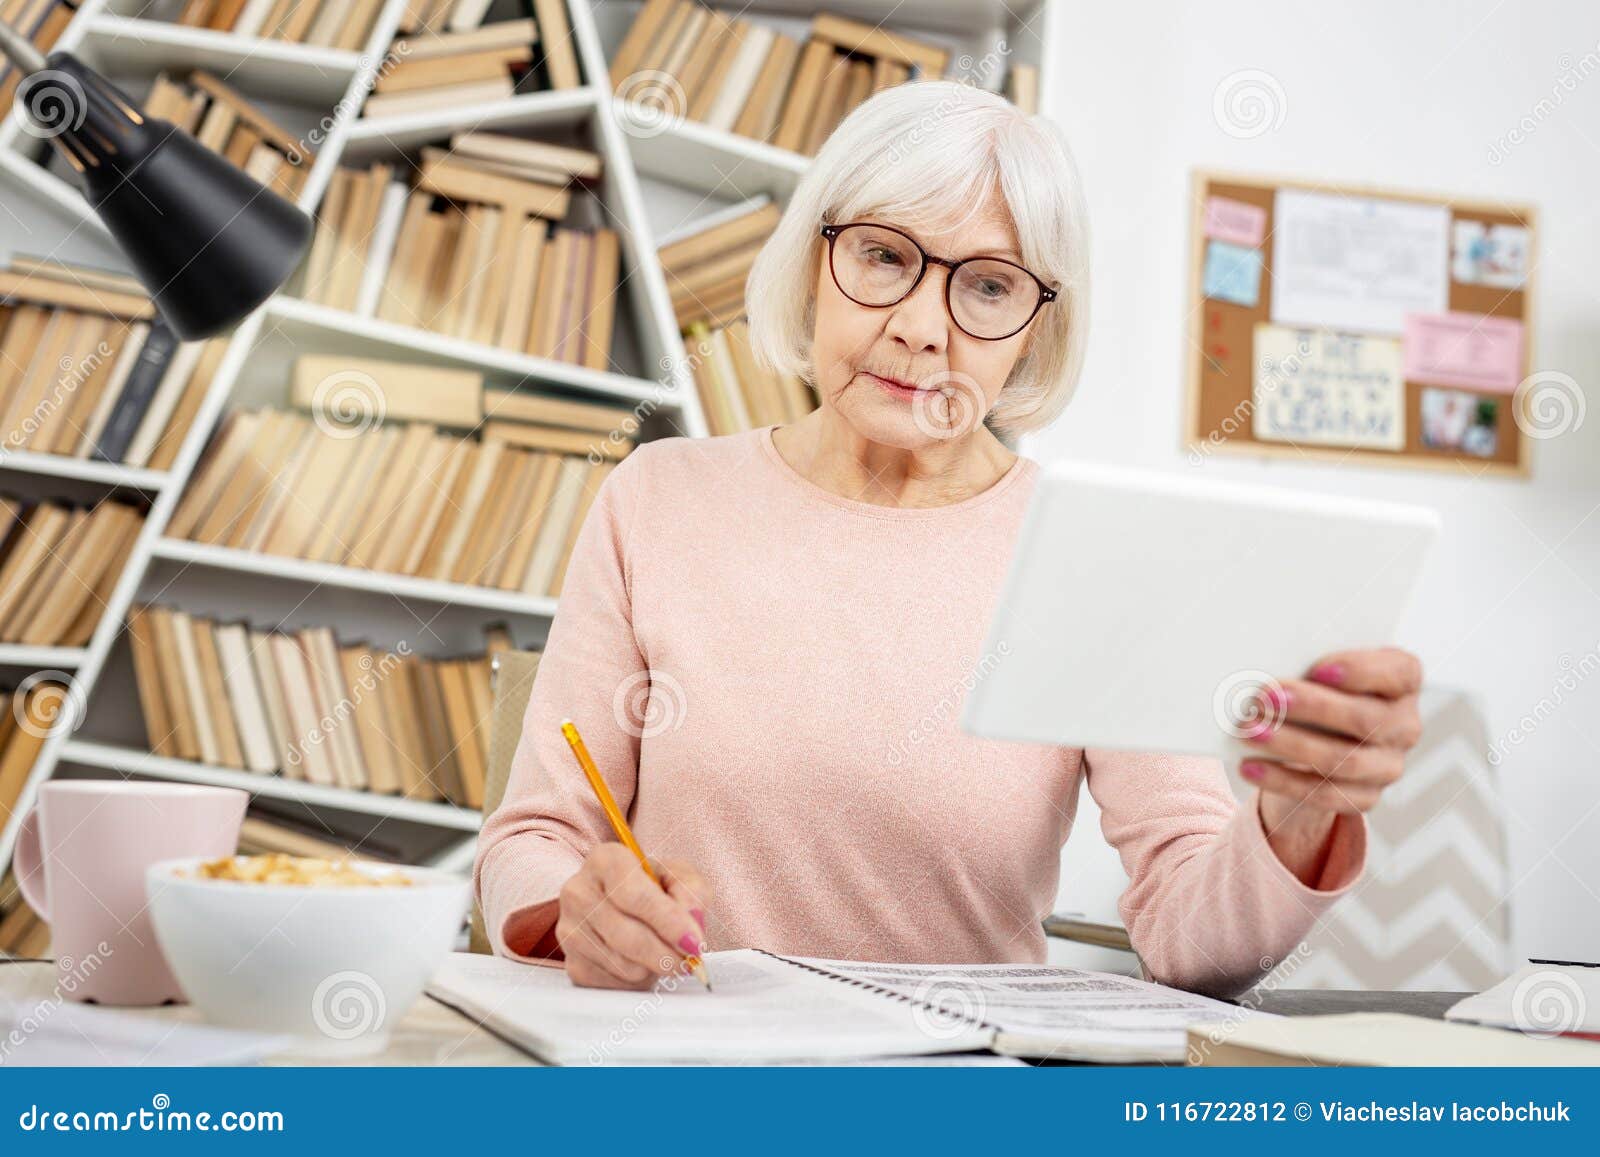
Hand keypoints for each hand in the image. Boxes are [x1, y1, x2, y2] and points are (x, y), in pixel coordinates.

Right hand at [555, 844, 710, 989]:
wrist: (625, 907)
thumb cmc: (651, 887)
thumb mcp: (679, 876)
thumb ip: (692, 892)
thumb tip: (691, 921)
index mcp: (604, 859)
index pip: (634, 895)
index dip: (668, 922)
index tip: (693, 941)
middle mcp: (579, 891)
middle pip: (628, 935)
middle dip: (667, 954)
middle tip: (690, 959)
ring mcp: (569, 929)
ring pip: (623, 964)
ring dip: (653, 967)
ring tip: (662, 952)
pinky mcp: (572, 963)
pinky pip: (614, 983)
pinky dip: (637, 979)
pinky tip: (641, 961)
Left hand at [1240, 647, 1424, 818]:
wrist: (1323, 738)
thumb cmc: (1322, 689)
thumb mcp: (1325, 672)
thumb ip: (1311, 667)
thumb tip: (1269, 676)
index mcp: (1403, 682)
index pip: (1400, 673)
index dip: (1362, 671)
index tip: (1318, 668)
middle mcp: (1405, 726)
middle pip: (1365, 719)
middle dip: (1312, 708)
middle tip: (1264, 698)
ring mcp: (1388, 766)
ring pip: (1343, 760)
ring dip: (1291, 746)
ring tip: (1249, 732)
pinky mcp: (1366, 797)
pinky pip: (1324, 794)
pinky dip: (1282, 780)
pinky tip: (1250, 767)